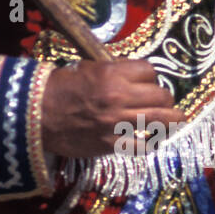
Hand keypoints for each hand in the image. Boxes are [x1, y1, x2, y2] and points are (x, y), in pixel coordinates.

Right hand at [41, 59, 186, 158]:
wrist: (36, 115)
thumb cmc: (59, 88)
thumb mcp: (87, 67)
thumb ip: (113, 70)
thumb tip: (134, 74)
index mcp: (112, 74)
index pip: (150, 70)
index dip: (149, 76)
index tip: (146, 81)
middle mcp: (119, 98)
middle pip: (161, 95)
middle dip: (164, 97)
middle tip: (162, 101)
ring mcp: (117, 123)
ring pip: (162, 120)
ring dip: (172, 119)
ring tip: (177, 119)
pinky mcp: (112, 145)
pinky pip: (144, 146)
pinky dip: (152, 142)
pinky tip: (155, 139)